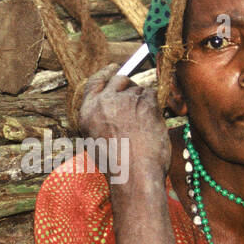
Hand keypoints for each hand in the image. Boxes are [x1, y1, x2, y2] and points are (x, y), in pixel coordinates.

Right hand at [77, 63, 172, 179]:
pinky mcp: (145, 103)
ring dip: (144, 102)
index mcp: (87, 113)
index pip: (94, 82)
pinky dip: (156, 107)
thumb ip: (101, 119)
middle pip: (119, 80)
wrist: (134, 176)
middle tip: (138, 96)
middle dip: (130, 86)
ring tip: (145, 126)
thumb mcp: (97, 141)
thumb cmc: (117, 167)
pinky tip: (154, 123)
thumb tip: (114, 105)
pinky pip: (153, 96)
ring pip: (139, 90)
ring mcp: (125, 101)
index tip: (113, 68)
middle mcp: (104, 102)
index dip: (105, 73)